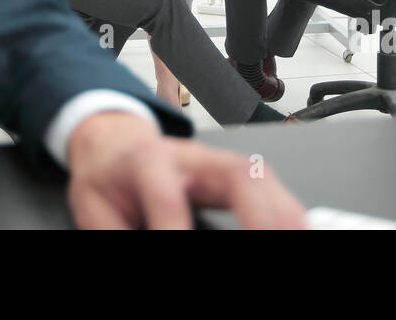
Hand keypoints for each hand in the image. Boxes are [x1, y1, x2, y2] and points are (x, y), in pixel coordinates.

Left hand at [65, 113, 305, 229]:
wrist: (114, 144)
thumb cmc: (107, 178)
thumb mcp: (94, 208)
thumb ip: (116, 233)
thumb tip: (142, 251)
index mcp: (146, 160)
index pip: (167, 197)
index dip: (172, 231)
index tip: (177, 245)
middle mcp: (188, 155)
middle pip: (233, 172)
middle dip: (258, 212)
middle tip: (269, 238)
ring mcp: (215, 159)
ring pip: (259, 175)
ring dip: (283, 212)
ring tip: (300, 235)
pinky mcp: (231, 171)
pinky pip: (267, 184)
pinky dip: (287, 210)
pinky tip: (299, 227)